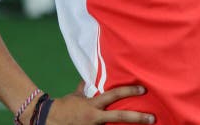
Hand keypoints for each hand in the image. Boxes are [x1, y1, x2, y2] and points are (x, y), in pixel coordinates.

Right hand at [39, 82, 154, 123]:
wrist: (46, 120)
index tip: (143, 89)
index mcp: (93, 104)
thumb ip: (84, 88)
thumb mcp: (75, 96)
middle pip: (120, 117)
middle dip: (138, 118)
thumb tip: (88, 78)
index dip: (130, 90)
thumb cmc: (63, 107)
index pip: (115, 94)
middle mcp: (95, 117)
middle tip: (153, 118)